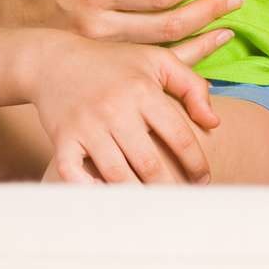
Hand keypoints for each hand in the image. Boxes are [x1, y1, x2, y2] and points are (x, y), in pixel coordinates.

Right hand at [0, 0, 242, 49]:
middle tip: (236, 0)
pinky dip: (179, 68)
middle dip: (206, 14)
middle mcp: (100, 29)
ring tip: (229, 30)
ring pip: (162, 56)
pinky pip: (148, 72)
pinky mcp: (104, 68)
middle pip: (166, 28)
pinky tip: (201, 57)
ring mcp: (103, 54)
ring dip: (201, 44)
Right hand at [30, 36, 222, 184]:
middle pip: (150, 163)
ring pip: (117, 176)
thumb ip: (191, 85)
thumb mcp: (156, 60)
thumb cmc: (112, 63)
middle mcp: (115, 108)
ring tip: (153, 208)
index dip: (196, 164)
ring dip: (138, 197)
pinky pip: (76, 176)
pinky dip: (91, 192)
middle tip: (180, 203)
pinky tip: (108, 198)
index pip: (179, 136)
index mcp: (142, 90)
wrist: (54, 61)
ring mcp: (87, 125)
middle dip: (170, 189)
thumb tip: (214, 122)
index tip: (203, 180)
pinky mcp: (62, 139)